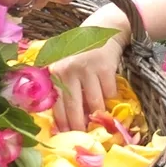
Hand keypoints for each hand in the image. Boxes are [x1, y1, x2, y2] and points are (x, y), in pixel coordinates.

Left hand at [50, 14, 129, 131]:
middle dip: (79, 126)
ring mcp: (87, 69)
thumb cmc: (80, 51)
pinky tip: (108, 92)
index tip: (66, 136)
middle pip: (74, 108)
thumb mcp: (64, 63)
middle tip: (84, 137)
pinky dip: (110, 96)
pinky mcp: (105, 68)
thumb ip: (60, 85)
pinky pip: (109, 93)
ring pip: (95, 103)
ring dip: (98, 112)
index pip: (56, 104)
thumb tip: (63, 119)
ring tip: (99, 117)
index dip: (61, 122)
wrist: (104, 28)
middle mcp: (68, 70)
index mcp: (55, 71)